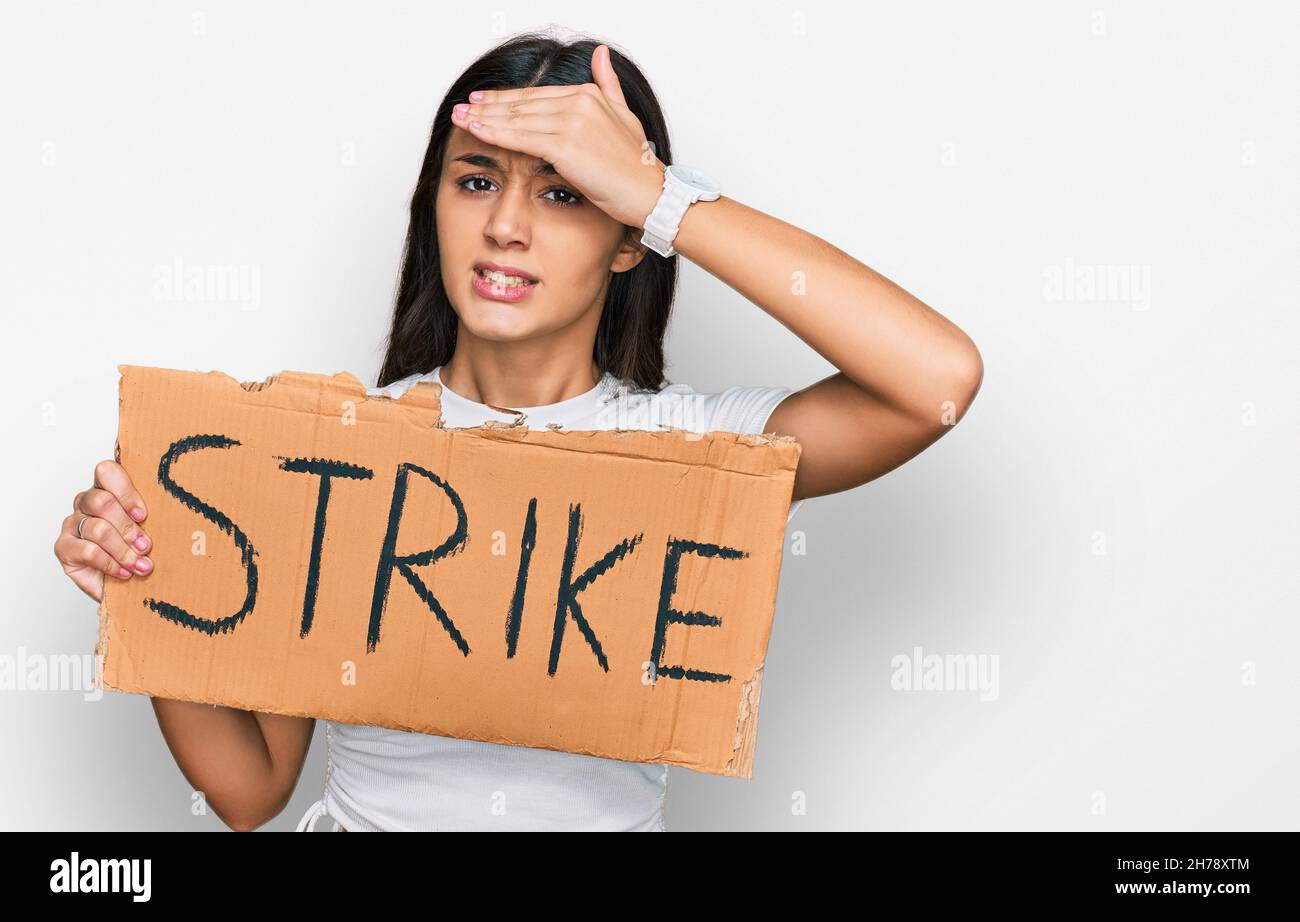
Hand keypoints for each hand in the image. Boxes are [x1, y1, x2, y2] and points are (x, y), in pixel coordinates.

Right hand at [54, 459, 152, 602]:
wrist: (122, 585)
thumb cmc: (137, 550)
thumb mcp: (149, 529)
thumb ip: (151, 516)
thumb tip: (173, 509)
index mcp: (107, 489)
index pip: (107, 472)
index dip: (126, 493)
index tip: (143, 515)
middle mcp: (86, 502)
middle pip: (101, 501)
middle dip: (128, 527)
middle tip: (146, 545)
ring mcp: (72, 523)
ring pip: (98, 529)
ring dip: (123, 550)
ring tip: (141, 565)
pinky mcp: (64, 547)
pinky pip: (88, 551)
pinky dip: (110, 563)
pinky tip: (124, 572)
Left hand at [450, 43, 666, 229]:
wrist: (650, 194)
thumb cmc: (637, 165)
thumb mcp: (625, 116)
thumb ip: (608, 85)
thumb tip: (599, 53)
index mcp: (589, 94)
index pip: (536, 95)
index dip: (506, 98)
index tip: (482, 100)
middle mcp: (579, 102)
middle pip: (521, 104)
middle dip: (487, 106)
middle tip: (461, 108)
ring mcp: (571, 122)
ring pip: (516, 119)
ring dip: (482, 118)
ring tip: (459, 119)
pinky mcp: (564, 146)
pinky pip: (520, 138)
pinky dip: (493, 133)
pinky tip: (474, 130)